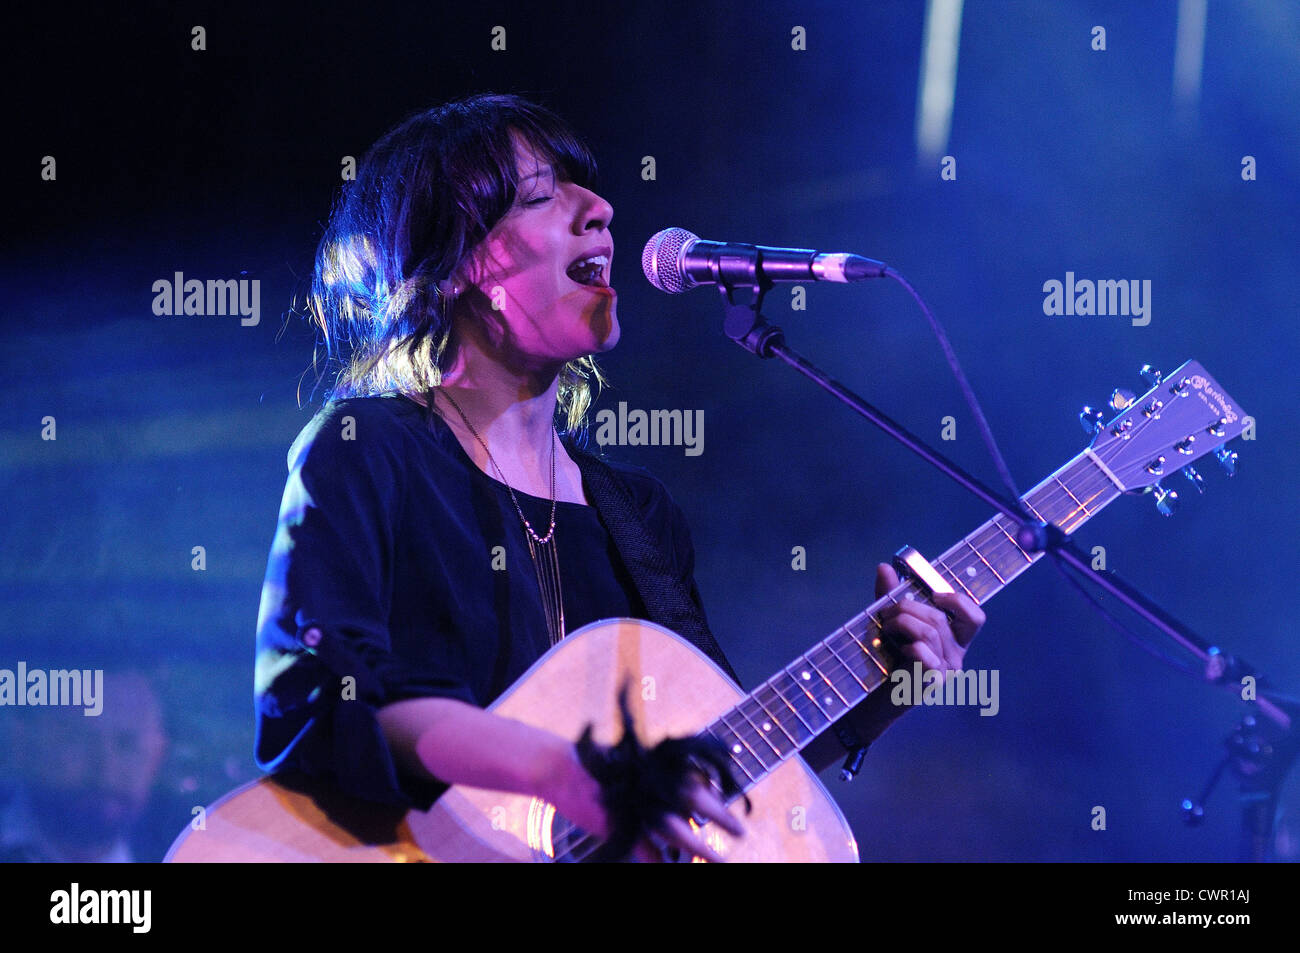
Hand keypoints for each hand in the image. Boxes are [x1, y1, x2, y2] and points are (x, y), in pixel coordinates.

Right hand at [547, 744, 744, 862]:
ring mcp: (637, 809)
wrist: (562, 769)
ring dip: (700, 848)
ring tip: (720, 859)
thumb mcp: (632, 760)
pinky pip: (648, 853)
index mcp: (654, 766)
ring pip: (676, 833)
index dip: (714, 792)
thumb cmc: (597, 762)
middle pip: (693, 803)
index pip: (693, 778)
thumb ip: (658, 770)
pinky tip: (673, 869)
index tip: (726, 800)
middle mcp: (650, 786)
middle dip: (720, 817)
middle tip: (740, 832)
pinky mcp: (621, 829)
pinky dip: (662, 864)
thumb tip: (689, 781)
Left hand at [874, 563, 985, 675]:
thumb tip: (884, 567)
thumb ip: (890, 597)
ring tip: (883, 628)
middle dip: (907, 608)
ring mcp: (947, 671)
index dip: (958, 601)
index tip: (934, 596)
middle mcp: (956, 655)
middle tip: (886, 613)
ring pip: (930, 632)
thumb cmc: (886, 660)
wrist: (873, 696)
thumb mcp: (890, 622)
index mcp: (953, 640)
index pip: (975, 617)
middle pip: (940, 619)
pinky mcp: (932, 682)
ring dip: (900, 623)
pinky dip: (907, 646)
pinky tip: (897, 650)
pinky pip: (925, 653)